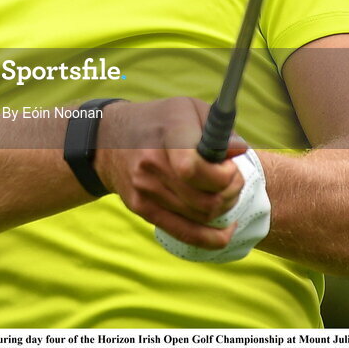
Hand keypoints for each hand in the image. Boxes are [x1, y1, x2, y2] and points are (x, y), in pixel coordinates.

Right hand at [93, 97, 247, 250]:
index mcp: (167, 134)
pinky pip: (185, 233)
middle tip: (233, 180)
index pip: (194, 169)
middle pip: (206, 199)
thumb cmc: (159, 121)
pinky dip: (212, 239)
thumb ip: (217, 128)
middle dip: (231, 192)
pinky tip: (227, 230)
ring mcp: (145, 189)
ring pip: (201, 216)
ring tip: (224, 192)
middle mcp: (152, 164)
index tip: (229, 166)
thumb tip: (239, 151)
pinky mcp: (142, 208)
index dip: (223, 175)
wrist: (108, 139)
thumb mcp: (187, 109)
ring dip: (224, 208)